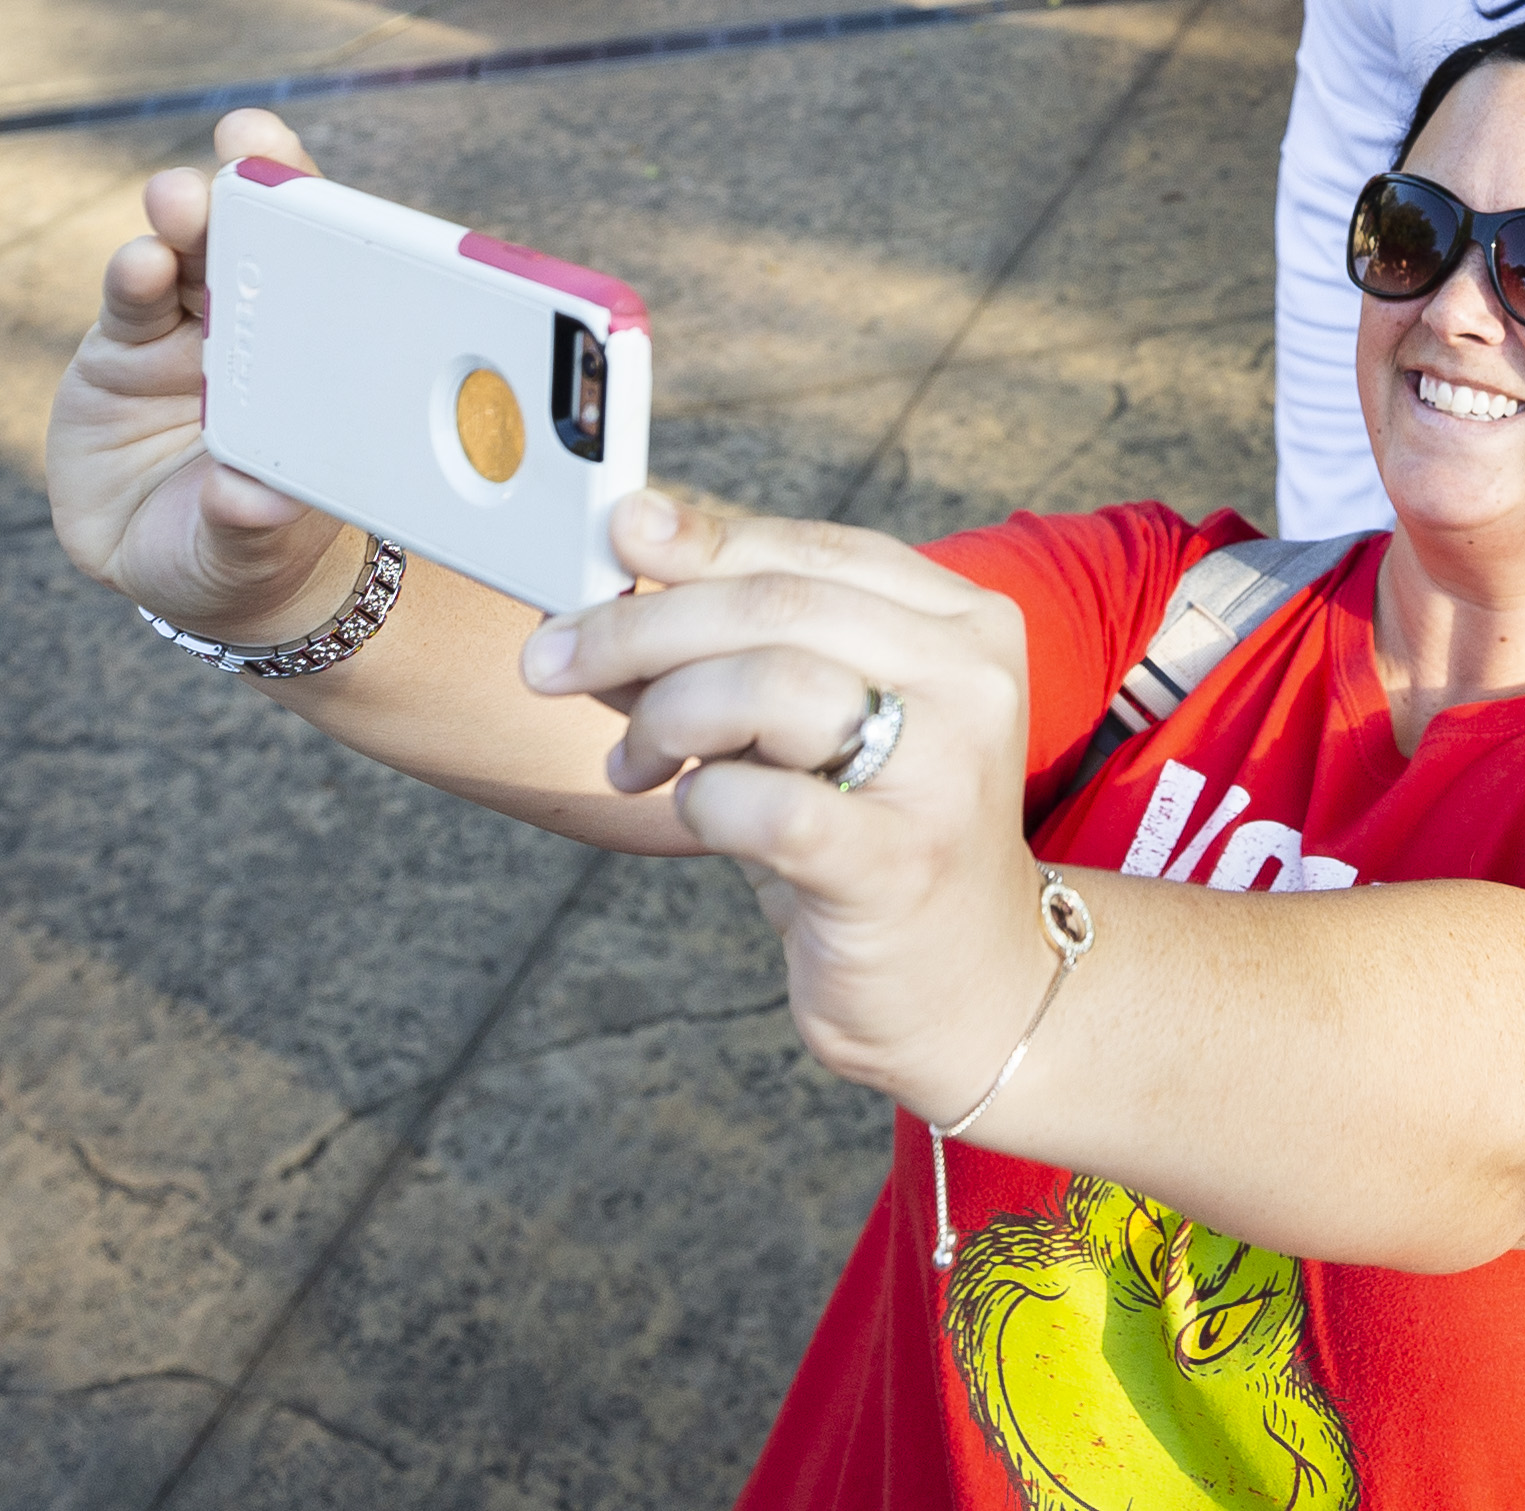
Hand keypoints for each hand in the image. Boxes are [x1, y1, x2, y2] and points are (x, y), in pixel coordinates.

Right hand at [47, 110, 354, 647]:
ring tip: (183, 201)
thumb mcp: (258, 547)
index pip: (343, 276)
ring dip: (191, 219)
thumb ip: (253, 524)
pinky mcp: (125, 350)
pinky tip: (140, 259)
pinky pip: (134, 301)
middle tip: (253, 148)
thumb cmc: (255, 547)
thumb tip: (254, 504)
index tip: (338, 192)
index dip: (339, 223)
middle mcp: (268, 333)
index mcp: (329, 362)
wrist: (185, 569)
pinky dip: (136, 274)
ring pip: (196, 256)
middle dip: (260, 186)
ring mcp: (194, 334)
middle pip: (268, 240)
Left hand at [518, 492, 1052, 1116]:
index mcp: (966, 623)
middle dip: (639, 627)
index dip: (699, 541)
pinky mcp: (901, 863)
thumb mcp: (820, 722)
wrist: (964, 982)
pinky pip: (766, 805)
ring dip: (665, 716)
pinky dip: (701, 801)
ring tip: (634, 763)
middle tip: (551, 660)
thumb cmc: (872, 837)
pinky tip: (692, 810)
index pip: (813, 550)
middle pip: (778, 608)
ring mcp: (947, 773)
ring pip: (773, 685)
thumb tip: (614, 574)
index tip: (605, 543)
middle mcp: (973, 682)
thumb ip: (743, 646)